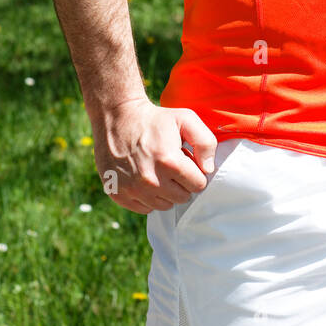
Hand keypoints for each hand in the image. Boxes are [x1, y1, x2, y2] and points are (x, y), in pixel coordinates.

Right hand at [90, 99, 218, 214]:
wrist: (117, 117)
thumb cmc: (155, 119)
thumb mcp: (186, 120)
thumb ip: (206, 143)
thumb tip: (208, 170)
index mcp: (169, 162)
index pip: (198, 185)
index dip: (195, 173)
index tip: (186, 161)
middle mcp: (150, 180)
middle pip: (182, 198)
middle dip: (181, 183)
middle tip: (171, 165)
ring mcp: (132, 189)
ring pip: (164, 205)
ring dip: (165, 191)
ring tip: (157, 170)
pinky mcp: (118, 194)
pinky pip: (145, 208)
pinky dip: (148, 196)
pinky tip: (144, 178)